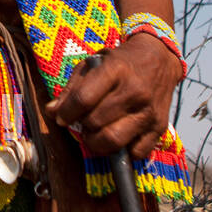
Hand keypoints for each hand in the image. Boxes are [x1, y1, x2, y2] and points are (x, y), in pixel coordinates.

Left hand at [45, 33, 182, 158]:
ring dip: (97, 143)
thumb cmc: (119, 62)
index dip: (66, 113)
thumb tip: (51, 112)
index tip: (61, 117)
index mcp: (115, 70)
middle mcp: (134, 91)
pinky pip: (136, 152)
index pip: (83, 99)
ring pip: (114, 140)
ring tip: (94, 134)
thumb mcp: (91, 64)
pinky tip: (115, 138)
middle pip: (96, 122)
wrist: (158, 60)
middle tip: (81, 123)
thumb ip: (71, 89)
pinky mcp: (160, 127)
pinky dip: (122, 152)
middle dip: (82, 127)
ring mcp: (148, 111)